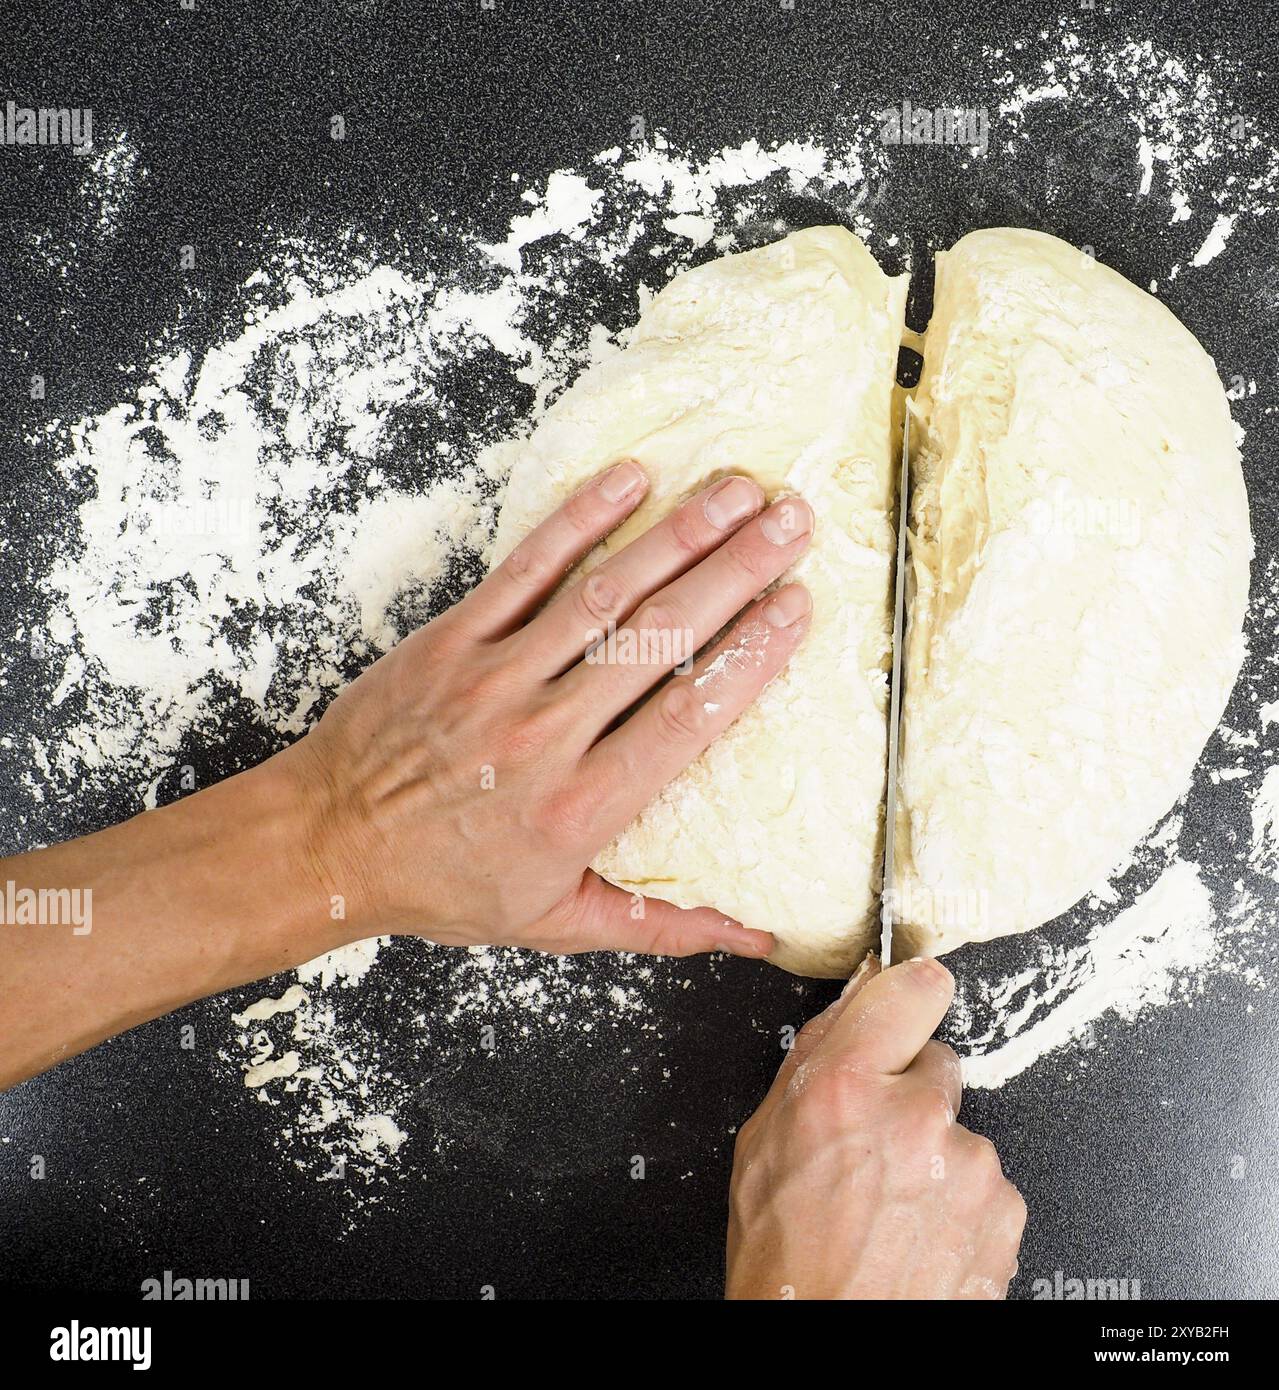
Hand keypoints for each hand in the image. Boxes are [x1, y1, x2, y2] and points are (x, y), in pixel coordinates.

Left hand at [285, 460, 814, 956]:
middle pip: (660, 639)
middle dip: (736, 572)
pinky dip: (577, 520)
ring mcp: (496, 678)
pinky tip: (628, 479)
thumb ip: (660, 925)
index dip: (751, 656)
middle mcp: (545, 733)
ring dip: (677, 534)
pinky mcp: (452, 640)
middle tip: (794, 523)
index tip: (798, 607)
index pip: (688, 716)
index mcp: (581, 806)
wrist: (328, 843)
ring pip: (604, 594)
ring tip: (735, 491)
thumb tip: (755, 941)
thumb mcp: (555, 923)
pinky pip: (524, 570)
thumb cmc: (443, 884)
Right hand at [726, 956, 1026, 1298]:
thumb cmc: (785, 1259)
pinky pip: (985, 1182)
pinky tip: (919, 1233)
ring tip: (891, 1209)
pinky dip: (959, 1202)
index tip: (915, 992)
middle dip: (912, 1094)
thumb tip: (854, 1003)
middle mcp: (914, 1116)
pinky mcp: (1003, 1211)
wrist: (828, 1343)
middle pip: (937, 1064)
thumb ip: (813, 1059)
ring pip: (960, 1131)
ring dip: (935, 1157)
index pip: (910, 989)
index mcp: (845, 1087)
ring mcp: (968, 1166)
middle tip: (875, 1149)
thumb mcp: (763, 1141)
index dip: (912, 990)